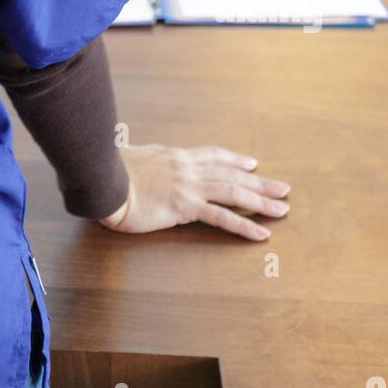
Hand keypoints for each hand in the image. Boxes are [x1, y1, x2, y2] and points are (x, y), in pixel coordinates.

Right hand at [98, 143, 290, 241]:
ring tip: (283, 209)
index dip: (235, 160)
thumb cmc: (113, 172)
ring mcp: (188, 186)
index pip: (213, 155)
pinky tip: (261, 233)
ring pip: (234, 192)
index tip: (253, 164)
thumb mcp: (138, 158)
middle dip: (260, 182)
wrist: (104, 180)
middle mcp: (188, 167)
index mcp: (177, 156)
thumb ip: (152, 160)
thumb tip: (152, 163)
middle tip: (283, 188)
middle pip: (232, 173)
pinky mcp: (185, 206)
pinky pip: (221, 216)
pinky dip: (244, 224)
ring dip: (261, 201)